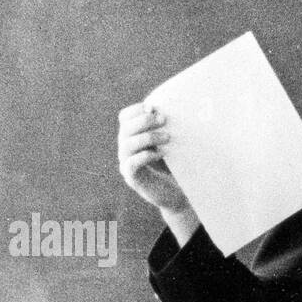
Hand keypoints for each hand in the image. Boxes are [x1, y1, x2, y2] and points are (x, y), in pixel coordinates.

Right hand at [117, 101, 191, 215]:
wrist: (177, 194)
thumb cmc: (175, 165)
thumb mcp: (172, 143)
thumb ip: (167, 127)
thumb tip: (170, 109)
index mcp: (132, 136)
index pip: (124, 117)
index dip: (136, 110)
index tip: (154, 108)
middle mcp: (126, 148)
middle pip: (125, 128)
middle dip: (144, 121)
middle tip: (164, 120)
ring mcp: (127, 163)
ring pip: (127, 145)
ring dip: (148, 137)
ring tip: (168, 137)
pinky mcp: (132, 178)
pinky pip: (131, 164)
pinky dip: (145, 156)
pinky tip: (160, 154)